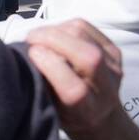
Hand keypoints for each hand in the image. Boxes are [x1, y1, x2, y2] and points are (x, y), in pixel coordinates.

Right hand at [25, 19, 121, 137]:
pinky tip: (54, 34)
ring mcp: (113, 67)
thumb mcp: (49, 109)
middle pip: (87, 56)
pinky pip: (86, 27)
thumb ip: (40, 86)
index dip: (50, 65)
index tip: (31, 53)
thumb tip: (24, 56)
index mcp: (88, 111)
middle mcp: (106, 89)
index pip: (75, 89)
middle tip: (30, 38)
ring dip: (55, 30)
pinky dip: (64, 26)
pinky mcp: (113, 50)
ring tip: (39, 36)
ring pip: (84, 36)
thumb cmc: (65, 112)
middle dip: (52, 39)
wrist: (100, 113)